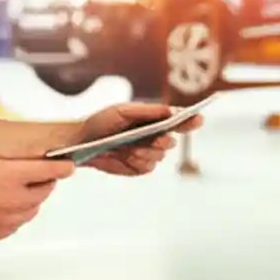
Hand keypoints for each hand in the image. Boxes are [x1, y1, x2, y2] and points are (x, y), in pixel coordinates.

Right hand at [0, 151, 74, 239]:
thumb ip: (15, 160)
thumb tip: (34, 160)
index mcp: (12, 176)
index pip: (49, 172)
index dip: (62, 168)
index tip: (68, 167)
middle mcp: (14, 200)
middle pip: (44, 192)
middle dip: (44, 183)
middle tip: (38, 176)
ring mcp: (7, 219)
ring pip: (33, 210)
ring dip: (32, 200)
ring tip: (17, 191)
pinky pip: (17, 223)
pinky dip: (17, 214)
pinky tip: (4, 205)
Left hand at [75, 102, 203, 176]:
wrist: (81, 141)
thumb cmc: (101, 122)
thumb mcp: (122, 111)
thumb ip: (147, 111)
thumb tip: (170, 111)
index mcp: (152, 121)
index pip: (177, 122)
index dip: (189, 121)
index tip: (198, 118)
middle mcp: (152, 138)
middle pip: (170, 143)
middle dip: (164, 142)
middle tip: (158, 140)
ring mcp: (145, 154)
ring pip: (159, 157)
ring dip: (147, 153)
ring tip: (131, 149)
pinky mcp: (136, 168)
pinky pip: (147, 168)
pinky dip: (138, 163)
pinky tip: (126, 158)